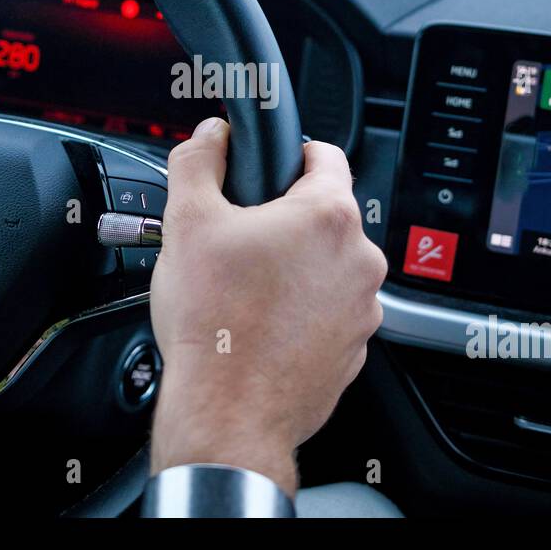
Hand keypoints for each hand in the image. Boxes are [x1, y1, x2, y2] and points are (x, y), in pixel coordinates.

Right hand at [148, 117, 386, 495]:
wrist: (226, 413)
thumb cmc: (214, 324)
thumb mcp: (187, 221)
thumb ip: (198, 161)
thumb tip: (210, 136)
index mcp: (329, 216)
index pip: (326, 154)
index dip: (292, 152)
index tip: (271, 167)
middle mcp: (360, 260)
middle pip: (326, 216)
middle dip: (286, 221)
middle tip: (241, 240)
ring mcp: (363, 310)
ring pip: (330, 268)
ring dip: (297, 269)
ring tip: (247, 289)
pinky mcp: (354, 350)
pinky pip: (330, 313)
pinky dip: (303, 313)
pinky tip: (262, 324)